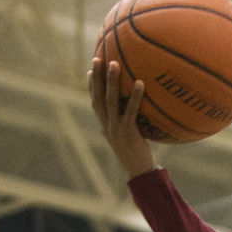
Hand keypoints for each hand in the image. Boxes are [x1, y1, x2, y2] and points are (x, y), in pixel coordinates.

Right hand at [88, 55, 155, 179]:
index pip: (95, 102)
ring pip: (110, 101)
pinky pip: (130, 111)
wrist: (140, 172)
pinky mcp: (128, 133)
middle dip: (97, 77)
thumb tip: (136, 106)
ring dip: (111, 81)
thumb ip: (129, 120)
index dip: (92, 86)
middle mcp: (107, 125)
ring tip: (115, 63)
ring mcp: (116, 129)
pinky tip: (140, 83)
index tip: (92, 69)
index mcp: (105, 125)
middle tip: (97, 58)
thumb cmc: (138, 154)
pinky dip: (134, 97)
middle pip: (98, 97)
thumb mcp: (129, 136)